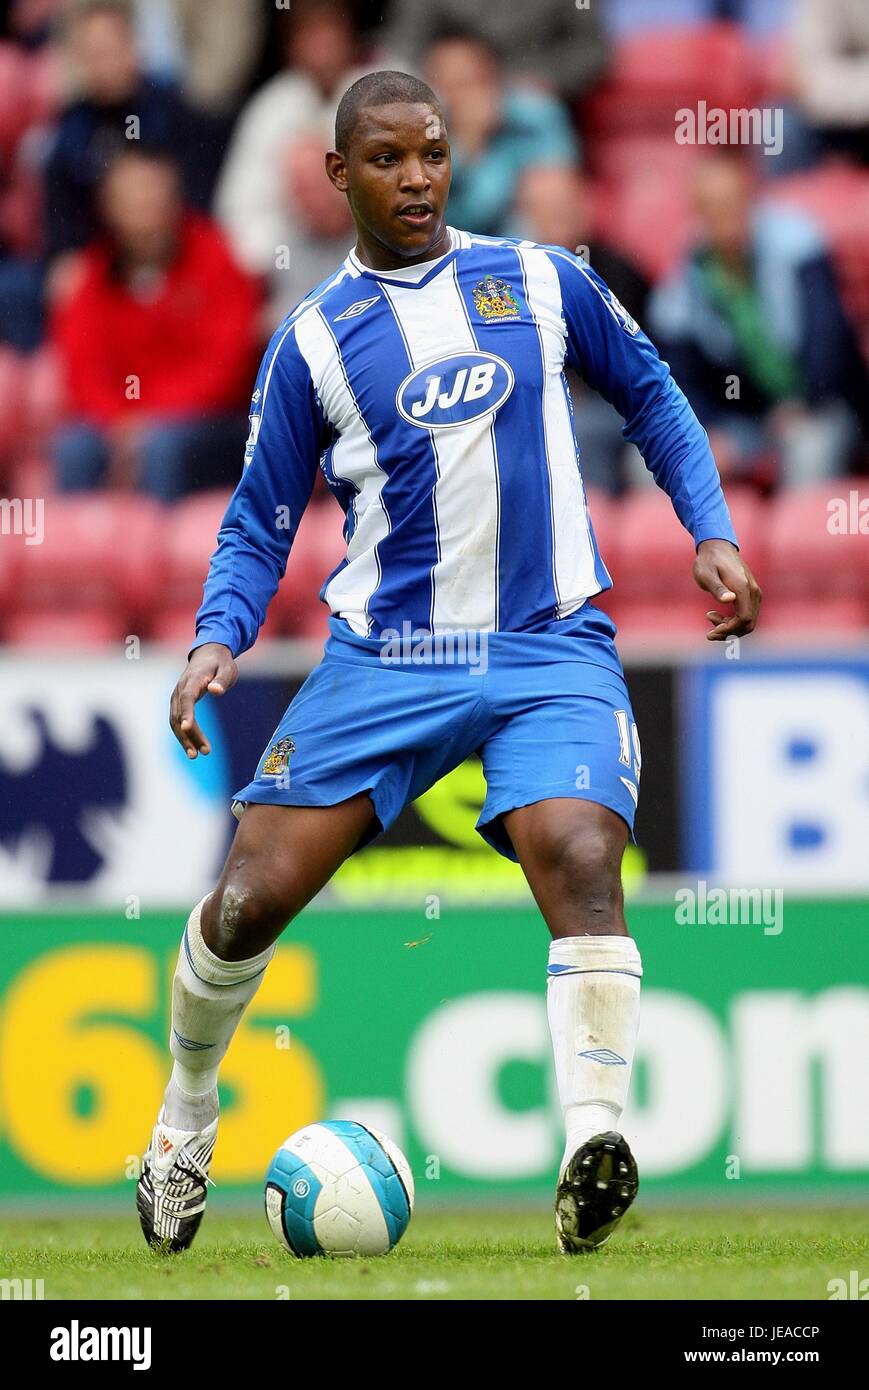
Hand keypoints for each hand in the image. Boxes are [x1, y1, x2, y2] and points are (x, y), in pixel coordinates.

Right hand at [169, 643, 237, 757]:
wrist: (208, 654)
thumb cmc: (220, 663)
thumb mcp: (227, 669)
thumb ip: (221, 680)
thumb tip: (215, 691)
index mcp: (193, 680)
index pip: (187, 698)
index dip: (187, 713)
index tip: (187, 728)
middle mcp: (180, 689)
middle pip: (180, 714)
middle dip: (188, 734)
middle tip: (203, 752)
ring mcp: (177, 696)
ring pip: (176, 720)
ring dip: (185, 738)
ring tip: (198, 755)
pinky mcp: (179, 702)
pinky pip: (178, 720)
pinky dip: (184, 734)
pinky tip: (194, 747)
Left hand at [693, 539, 761, 640]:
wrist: (717, 547)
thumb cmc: (708, 561)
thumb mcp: (706, 574)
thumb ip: (717, 588)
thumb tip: (729, 599)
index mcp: (744, 589)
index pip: (744, 619)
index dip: (729, 630)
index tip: (711, 632)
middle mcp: (753, 592)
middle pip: (748, 624)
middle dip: (729, 633)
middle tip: (709, 633)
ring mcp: (754, 593)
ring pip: (748, 621)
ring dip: (730, 628)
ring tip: (710, 618)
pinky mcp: (751, 594)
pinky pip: (746, 614)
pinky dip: (733, 621)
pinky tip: (715, 616)